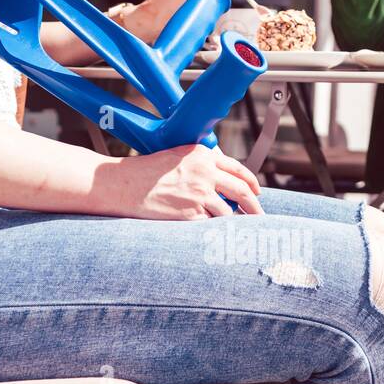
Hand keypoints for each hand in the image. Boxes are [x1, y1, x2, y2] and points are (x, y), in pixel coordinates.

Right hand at [114, 145, 262, 219]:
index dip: (251, 183)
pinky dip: (209, 228)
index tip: (257, 193)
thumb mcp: (178, 156)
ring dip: (228, 220)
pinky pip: (210, 225)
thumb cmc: (147, 171)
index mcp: (204, 155)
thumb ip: (203, 163)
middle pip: (242, 192)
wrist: (123, 184)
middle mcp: (205, 172)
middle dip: (254, 206)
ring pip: (227, 212)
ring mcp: (199, 194)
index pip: (238, 170)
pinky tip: (203, 228)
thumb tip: (225, 178)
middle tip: (259, 216)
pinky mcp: (191, 214)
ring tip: (223, 225)